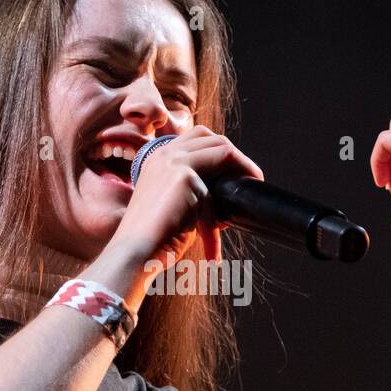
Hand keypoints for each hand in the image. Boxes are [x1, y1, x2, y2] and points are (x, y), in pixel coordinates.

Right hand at [106, 125, 262, 272]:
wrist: (136, 252)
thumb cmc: (155, 240)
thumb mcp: (174, 207)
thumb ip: (193, 194)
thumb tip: (224, 199)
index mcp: (157, 160)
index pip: (195, 140)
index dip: (219, 154)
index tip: (233, 177)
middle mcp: (163, 155)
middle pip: (209, 137)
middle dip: (233, 155)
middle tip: (248, 178)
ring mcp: (172, 161)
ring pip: (222, 147)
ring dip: (243, 164)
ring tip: (254, 182)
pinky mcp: (183, 173)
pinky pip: (225, 167)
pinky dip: (239, 182)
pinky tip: (245, 199)